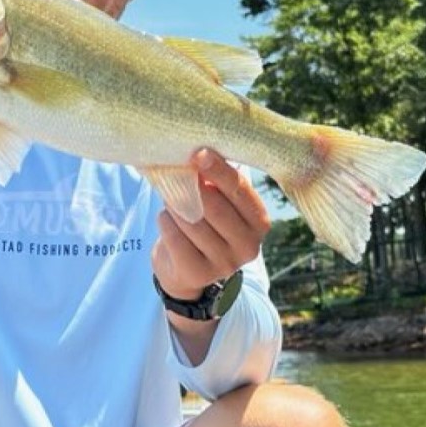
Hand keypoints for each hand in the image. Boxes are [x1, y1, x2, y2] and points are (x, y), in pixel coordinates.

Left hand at [151, 149, 270, 301]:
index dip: (219, 171)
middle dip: (191, 188)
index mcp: (259, 222)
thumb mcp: (218, 203)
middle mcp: (249, 246)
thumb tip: (197, 156)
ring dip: (175, 205)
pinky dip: (166, 222)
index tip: (199, 153)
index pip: (240, 191)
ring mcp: (225, 264)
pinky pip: (175, 238)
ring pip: (192, 222)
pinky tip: (167, 219)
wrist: (186, 270)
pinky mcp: (199, 274)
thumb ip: (215, 183)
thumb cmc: (204, 223)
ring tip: (170, 198)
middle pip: (215, 207)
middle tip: (174, 175)